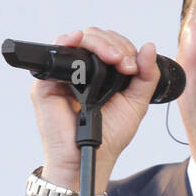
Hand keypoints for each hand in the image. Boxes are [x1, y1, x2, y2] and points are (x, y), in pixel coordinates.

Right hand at [30, 29, 160, 191]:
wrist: (90, 158)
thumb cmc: (109, 137)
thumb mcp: (136, 103)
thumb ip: (146, 76)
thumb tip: (149, 47)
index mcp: (101, 74)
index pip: (109, 44)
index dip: (122, 46)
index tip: (132, 65)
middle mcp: (81, 71)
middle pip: (94, 37)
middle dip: (114, 43)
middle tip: (125, 63)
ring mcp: (63, 76)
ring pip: (78, 39)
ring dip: (99, 42)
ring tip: (114, 58)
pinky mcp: (46, 83)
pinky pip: (55, 53)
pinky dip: (67, 42)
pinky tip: (78, 42)